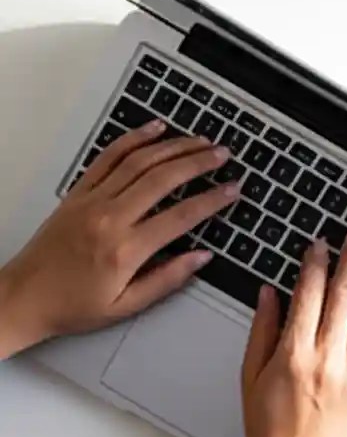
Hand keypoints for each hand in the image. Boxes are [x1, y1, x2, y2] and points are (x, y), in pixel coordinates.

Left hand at [0, 121, 237, 358]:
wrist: (22, 298)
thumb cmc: (72, 306)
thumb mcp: (125, 306)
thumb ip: (167, 280)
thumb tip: (201, 256)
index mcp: (126, 250)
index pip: (181, 215)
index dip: (212, 200)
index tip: (233, 189)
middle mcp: (109, 219)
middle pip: (163, 178)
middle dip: (199, 162)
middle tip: (222, 155)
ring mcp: (91, 201)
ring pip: (139, 162)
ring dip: (174, 147)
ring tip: (199, 141)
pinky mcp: (77, 193)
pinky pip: (108, 157)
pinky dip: (133, 139)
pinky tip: (154, 130)